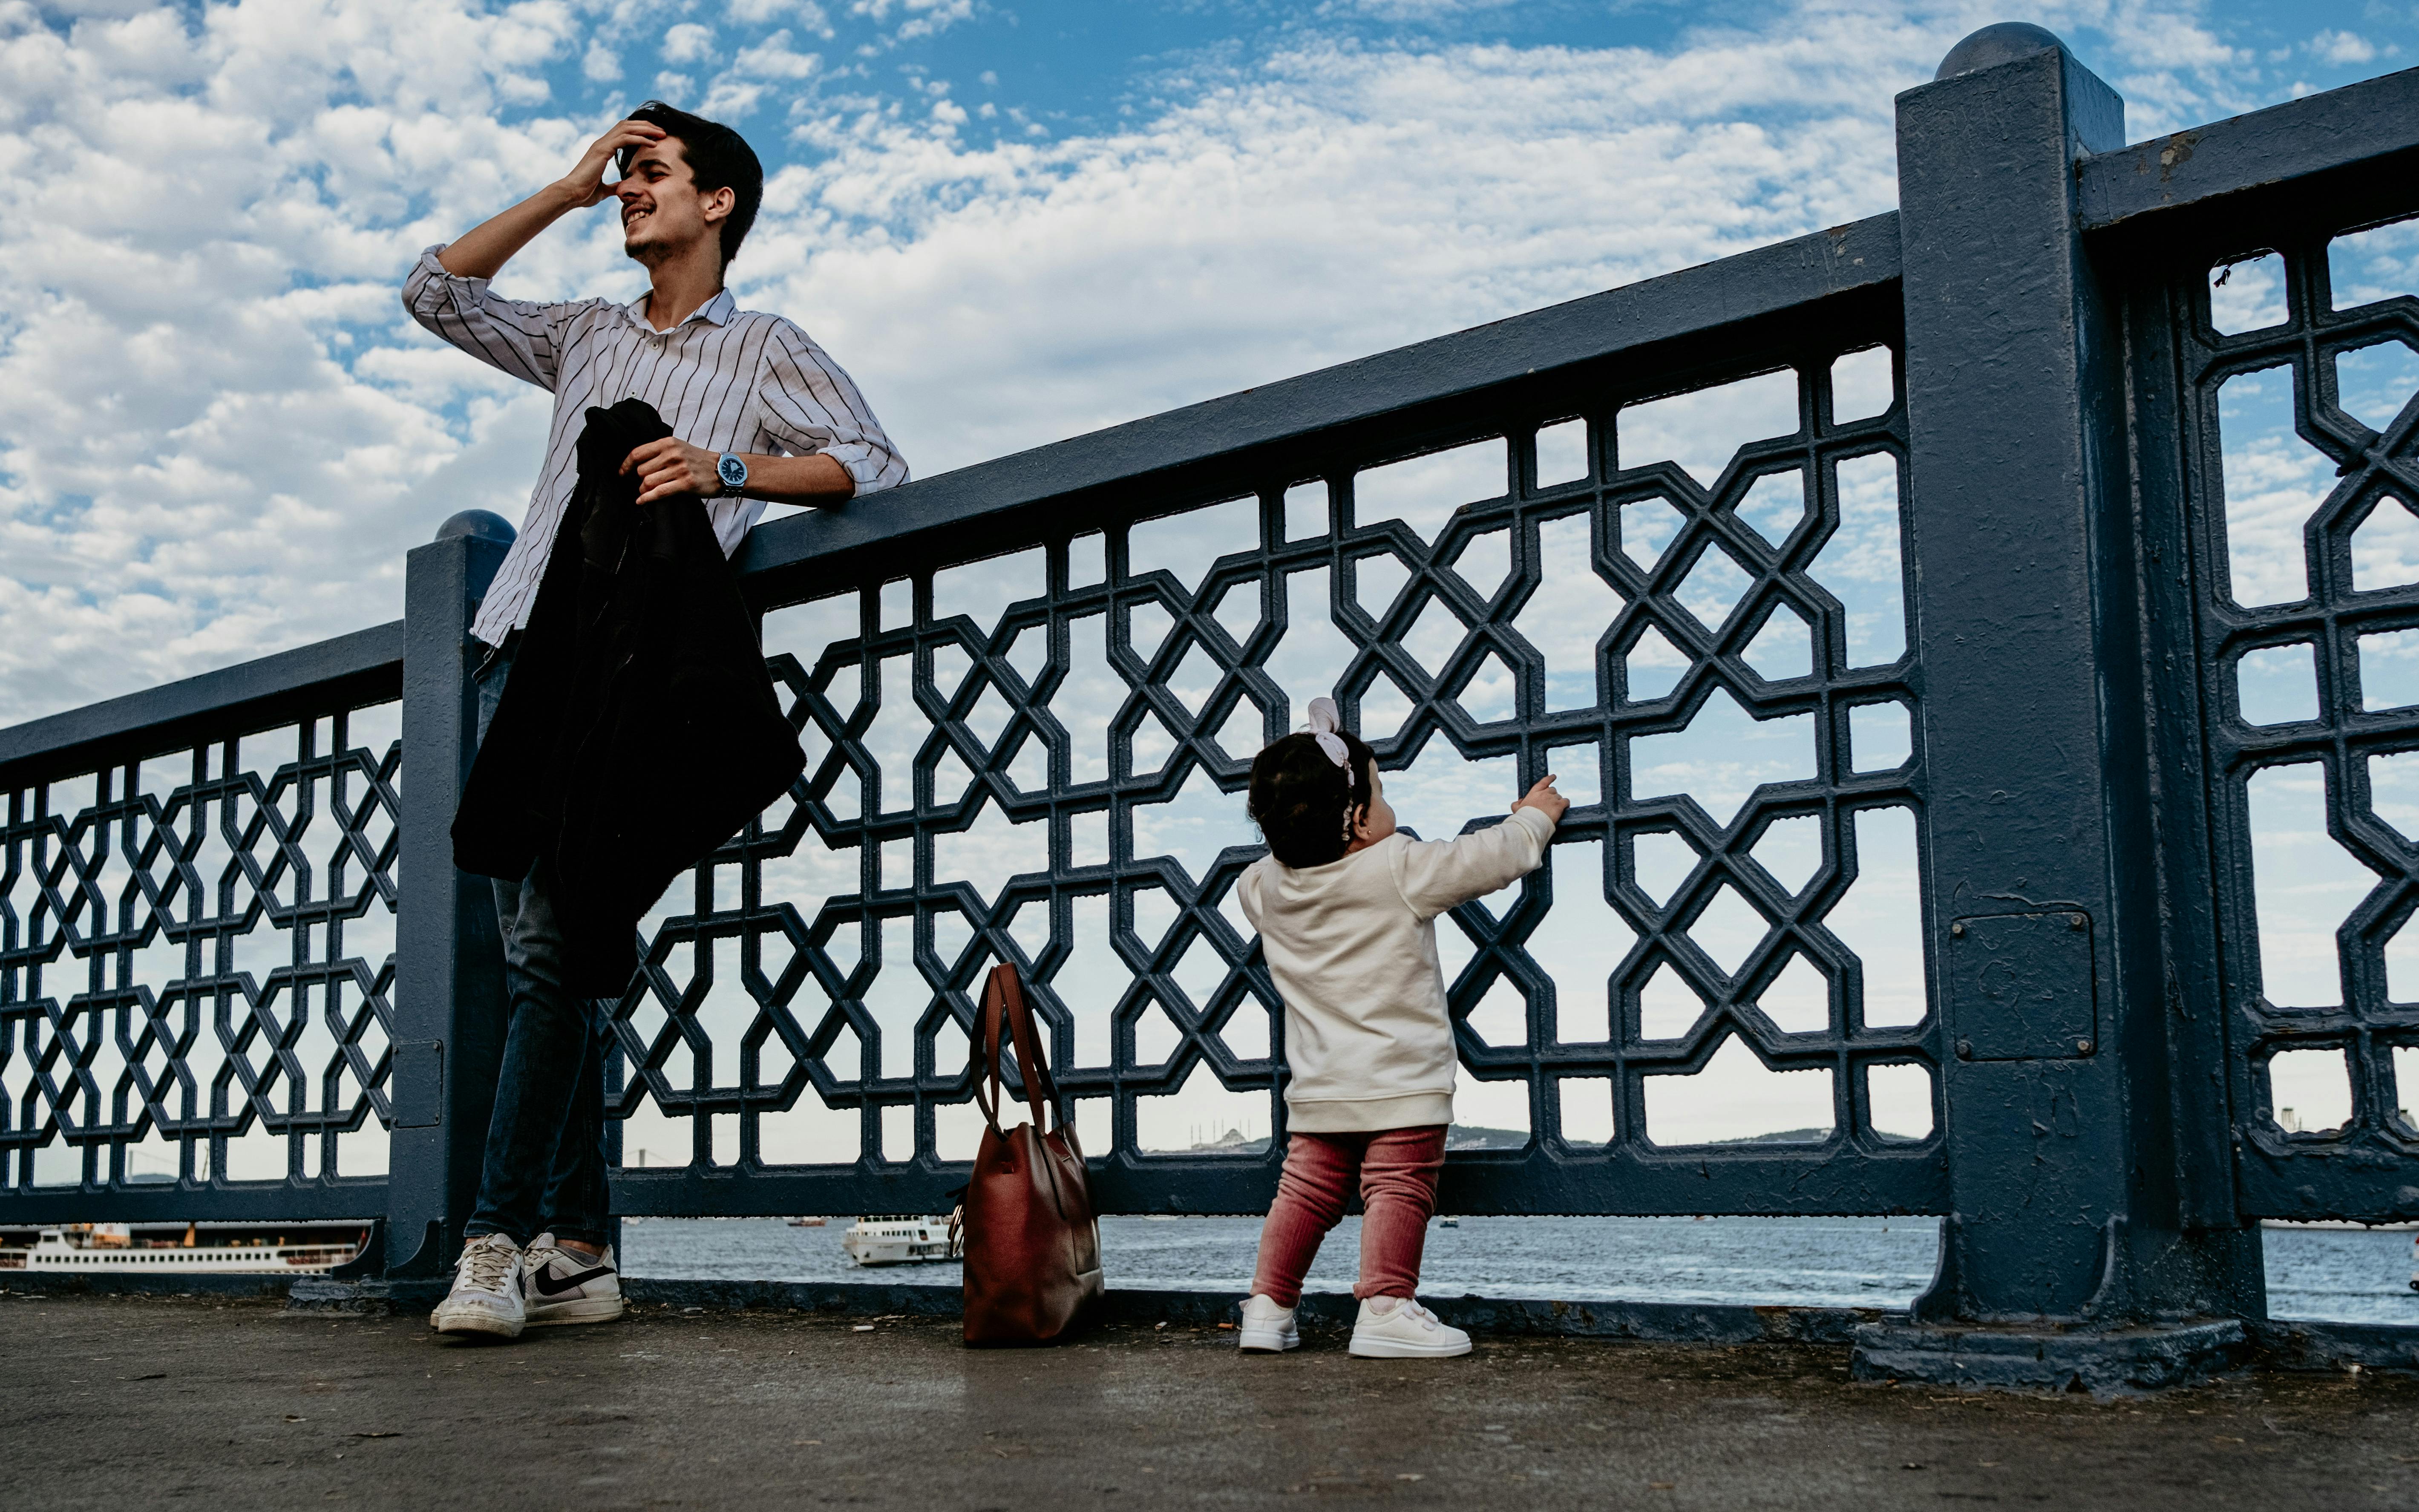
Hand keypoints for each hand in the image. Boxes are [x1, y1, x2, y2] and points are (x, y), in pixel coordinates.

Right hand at [554, 118, 668, 209]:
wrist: (571, 195)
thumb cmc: (584, 194)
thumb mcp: (604, 190)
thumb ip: (613, 186)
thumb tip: (621, 188)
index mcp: (602, 149)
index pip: (624, 132)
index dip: (641, 131)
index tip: (656, 137)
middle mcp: (602, 143)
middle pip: (628, 125)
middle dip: (647, 126)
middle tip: (663, 132)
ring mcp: (601, 145)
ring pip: (628, 128)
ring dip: (647, 129)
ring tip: (662, 134)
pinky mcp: (602, 150)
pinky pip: (625, 139)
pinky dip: (640, 139)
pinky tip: (653, 144)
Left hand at [622, 438, 720, 505]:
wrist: (723, 469)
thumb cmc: (698, 460)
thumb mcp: (678, 448)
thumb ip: (659, 452)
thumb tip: (636, 464)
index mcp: (668, 443)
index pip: (637, 453)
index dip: (626, 465)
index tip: (622, 473)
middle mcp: (672, 454)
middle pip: (641, 470)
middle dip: (639, 480)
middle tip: (643, 485)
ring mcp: (680, 469)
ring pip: (648, 482)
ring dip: (643, 490)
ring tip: (646, 493)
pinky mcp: (686, 483)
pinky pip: (659, 492)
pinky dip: (647, 498)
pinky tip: (641, 501)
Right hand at [1513, 774, 1568, 823]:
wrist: (1532, 824)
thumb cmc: (1524, 817)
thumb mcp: (1516, 809)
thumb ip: (1517, 803)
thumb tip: (1519, 801)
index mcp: (1534, 792)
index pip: (1544, 781)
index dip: (1550, 778)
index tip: (1554, 776)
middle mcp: (1544, 793)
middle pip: (1553, 790)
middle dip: (1552, 795)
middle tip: (1550, 803)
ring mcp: (1552, 799)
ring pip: (1559, 796)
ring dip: (1558, 801)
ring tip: (1555, 809)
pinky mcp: (1559, 806)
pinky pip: (1566, 801)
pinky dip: (1566, 804)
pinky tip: (1565, 808)